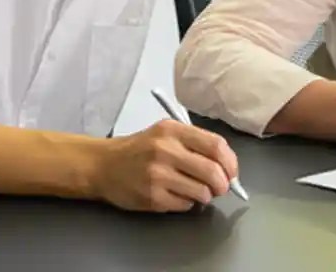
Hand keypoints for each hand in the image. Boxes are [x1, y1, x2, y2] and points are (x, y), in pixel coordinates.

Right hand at [93, 120, 239, 211]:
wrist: (103, 165)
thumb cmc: (140, 149)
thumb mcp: (166, 134)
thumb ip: (196, 144)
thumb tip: (227, 167)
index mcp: (173, 131)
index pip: (216, 146)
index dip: (230, 162)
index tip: (232, 172)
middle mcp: (165, 150)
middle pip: (212, 171)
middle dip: (223, 184)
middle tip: (221, 188)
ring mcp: (157, 175)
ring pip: (201, 192)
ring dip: (205, 195)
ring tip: (195, 190)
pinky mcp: (152, 196)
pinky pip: (185, 205)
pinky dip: (187, 203)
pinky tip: (175, 194)